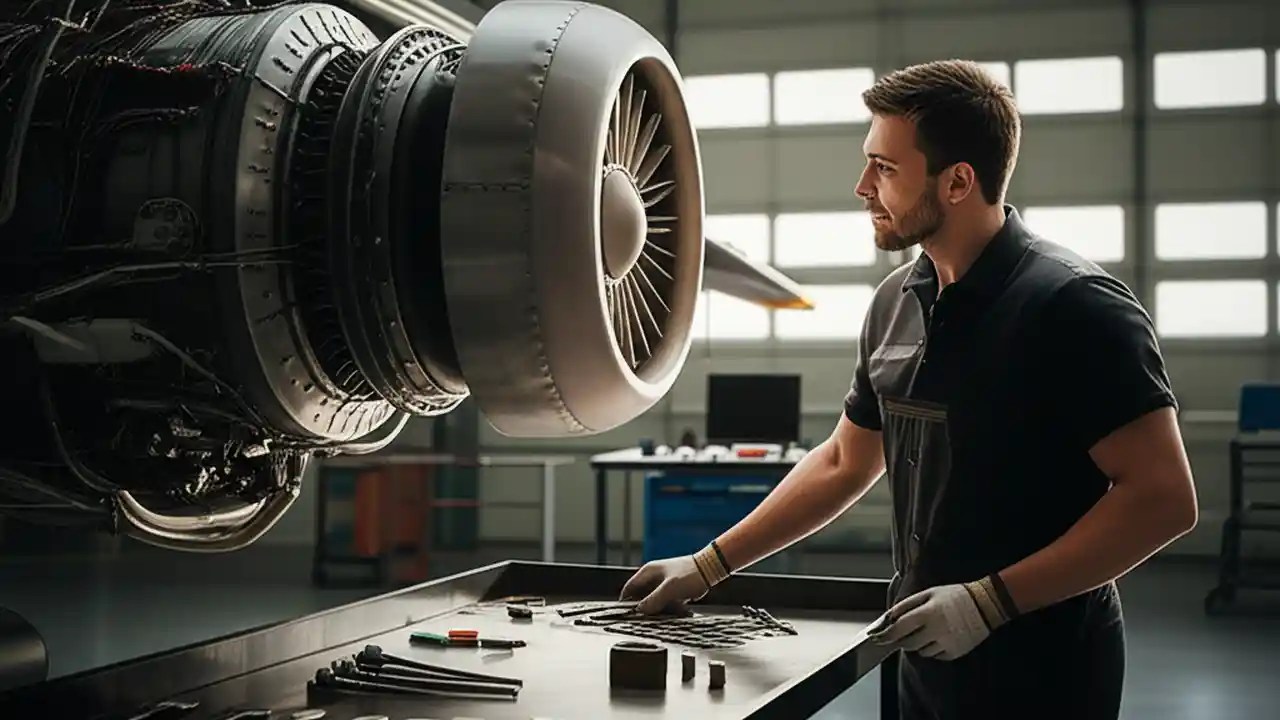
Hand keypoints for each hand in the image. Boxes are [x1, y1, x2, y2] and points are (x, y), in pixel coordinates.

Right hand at [619, 555, 708, 614]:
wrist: (710, 569)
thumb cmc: (689, 574)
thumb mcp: (668, 589)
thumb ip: (653, 601)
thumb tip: (640, 611)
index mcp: (648, 572)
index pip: (629, 588)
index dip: (626, 601)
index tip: (627, 614)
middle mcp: (654, 576)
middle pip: (642, 596)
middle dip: (647, 608)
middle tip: (651, 618)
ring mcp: (664, 583)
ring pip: (656, 601)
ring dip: (662, 609)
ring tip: (672, 613)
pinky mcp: (674, 589)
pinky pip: (668, 602)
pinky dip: (672, 608)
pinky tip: (681, 611)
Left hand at [866, 584, 992, 660]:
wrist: (985, 605)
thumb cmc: (955, 596)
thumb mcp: (929, 593)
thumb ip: (907, 605)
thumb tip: (889, 616)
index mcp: (928, 613)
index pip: (898, 628)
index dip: (884, 634)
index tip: (875, 637)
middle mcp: (936, 630)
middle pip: (907, 643)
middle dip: (901, 639)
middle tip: (904, 632)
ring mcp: (946, 643)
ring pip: (920, 652)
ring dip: (918, 644)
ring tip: (928, 630)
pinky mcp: (955, 652)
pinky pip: (935, 656)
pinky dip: (932, 649)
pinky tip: (940, 636)